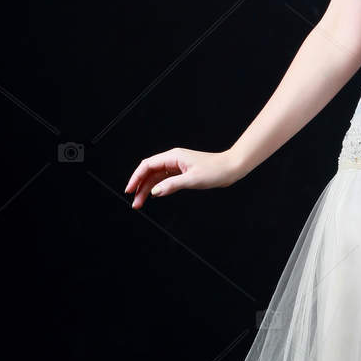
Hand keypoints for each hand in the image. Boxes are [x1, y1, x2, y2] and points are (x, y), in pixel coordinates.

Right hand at [125, 148, 245, 207]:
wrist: (231, 168)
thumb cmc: (215, 170)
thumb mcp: (192, 180)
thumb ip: (172, 185)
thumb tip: (155, 191)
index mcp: (173, 157)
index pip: (147, 165)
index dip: (136, 178)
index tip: (129, 190)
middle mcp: (173, 159)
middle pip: (149, 172)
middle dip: (140, 186)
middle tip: (135, 202)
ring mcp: (177, 166)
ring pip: (156, 177)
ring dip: (148, 189)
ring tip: (141, 203)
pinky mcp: (183, 172)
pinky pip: (165, 179)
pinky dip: (158, 187)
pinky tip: (155, 195)